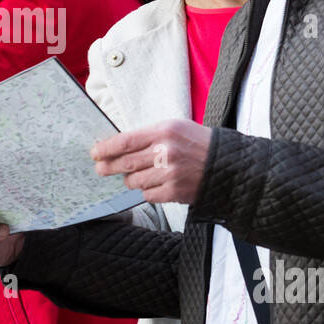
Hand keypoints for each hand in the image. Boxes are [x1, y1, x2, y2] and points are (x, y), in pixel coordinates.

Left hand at [91, 119, 212, 204]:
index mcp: (165, 131)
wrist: (228, 165)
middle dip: (109, 167)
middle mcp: (166, 152)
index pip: (126, 141)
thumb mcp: (175, 128)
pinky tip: (157, 184)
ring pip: (135, 181)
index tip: (95, 152)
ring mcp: (170, 174)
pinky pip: (148, 195)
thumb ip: (149, 136)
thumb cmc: (197, 144)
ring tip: (137, 176)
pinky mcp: (175, 192)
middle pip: (126, 163)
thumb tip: (117, 146)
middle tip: (100, 169)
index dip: (106, 148)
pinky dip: (148, 191)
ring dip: (131, 180)